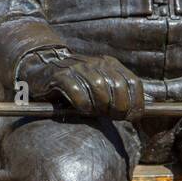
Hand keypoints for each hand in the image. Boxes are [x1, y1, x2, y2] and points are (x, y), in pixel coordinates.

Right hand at [15, 49, 143, 119]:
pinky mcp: (60, 76)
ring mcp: (77, 67)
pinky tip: (81, 109)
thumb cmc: (75, 86)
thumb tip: (140, 113)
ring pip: (98, 87)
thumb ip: (119, 96)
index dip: (136, 103)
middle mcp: (95, 63)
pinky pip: (76, 91)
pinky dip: (82, 104)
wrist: (41, 72)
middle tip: (112, 117)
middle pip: (118, 86)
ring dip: (100, 106)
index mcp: (109, 64)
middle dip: (119, 107)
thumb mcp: (100, 87)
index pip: (133, 83)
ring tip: (95, 112)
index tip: (133, 118)